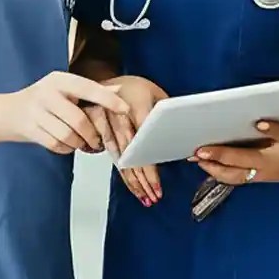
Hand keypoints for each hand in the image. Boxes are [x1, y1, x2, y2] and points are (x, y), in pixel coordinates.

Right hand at [1, 72, 129, 154]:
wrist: (7, 112)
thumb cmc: (42, 100)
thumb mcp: (64, 89)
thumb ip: (90, 90)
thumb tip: (119, 90)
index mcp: (59, 80)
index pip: (88, 88)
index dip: (108, 99)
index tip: (124, 108)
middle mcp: (47, 93)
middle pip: (79, 119)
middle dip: (91, 134)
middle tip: (97, 141)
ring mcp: (36, 112)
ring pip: (68, 135)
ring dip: (78, 143)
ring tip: (81, 142)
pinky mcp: (30, 130)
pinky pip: (56, 145)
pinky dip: (66, 149)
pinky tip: (66, 144)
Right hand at [84, 75, 166, 205]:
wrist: (104, 82)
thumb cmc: (133, 87)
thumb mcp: (156, 94)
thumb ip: (166, 113)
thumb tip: (181, 132)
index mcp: (133, 104)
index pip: (143, 142)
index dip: (149, 167)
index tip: (156, 184)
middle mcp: (115, 115)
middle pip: (130, 155)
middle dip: (142, 179)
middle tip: (154, 196)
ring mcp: (103, 124)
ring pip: (120, 159)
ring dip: (133, 180)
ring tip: (145, 196)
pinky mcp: (97, 132)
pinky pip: (111, 157)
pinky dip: (123, 173)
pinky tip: (132, 185)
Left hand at [191, 121, 278, 184]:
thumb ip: (278, 129)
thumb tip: (257, 123)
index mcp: (267, 161)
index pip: (236, 158)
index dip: (217, 154)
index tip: (200, 150)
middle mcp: (260, 173)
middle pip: (229, 175)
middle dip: (210, 166)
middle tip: (192, 156)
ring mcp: (260, 177)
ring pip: (232, 179)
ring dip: (214, 170)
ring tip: (199, 160)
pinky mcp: (260, 176)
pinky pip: (238, 177)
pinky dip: (224, 171)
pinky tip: (215, 164)